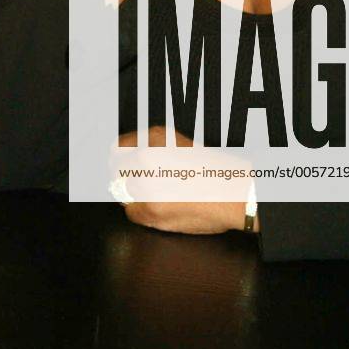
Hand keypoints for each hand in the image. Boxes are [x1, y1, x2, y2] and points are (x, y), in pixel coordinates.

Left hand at [113, 127, 257, 235]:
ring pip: (121, 191)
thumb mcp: (178, 145)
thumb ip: (152, 148)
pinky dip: (139, 212)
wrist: (234, 193)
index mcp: (154, 137)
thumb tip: (129, 159)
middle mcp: (147, 156)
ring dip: (132, 195)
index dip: (118, 160)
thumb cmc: (212, 172)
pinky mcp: (152, 207)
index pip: (117, 148)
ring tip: (156, 196)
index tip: (119, 166)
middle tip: (138, 184)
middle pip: (115, 169)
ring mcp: (146, 182)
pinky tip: (157, 208)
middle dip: (122, 177)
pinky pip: (132, 212)